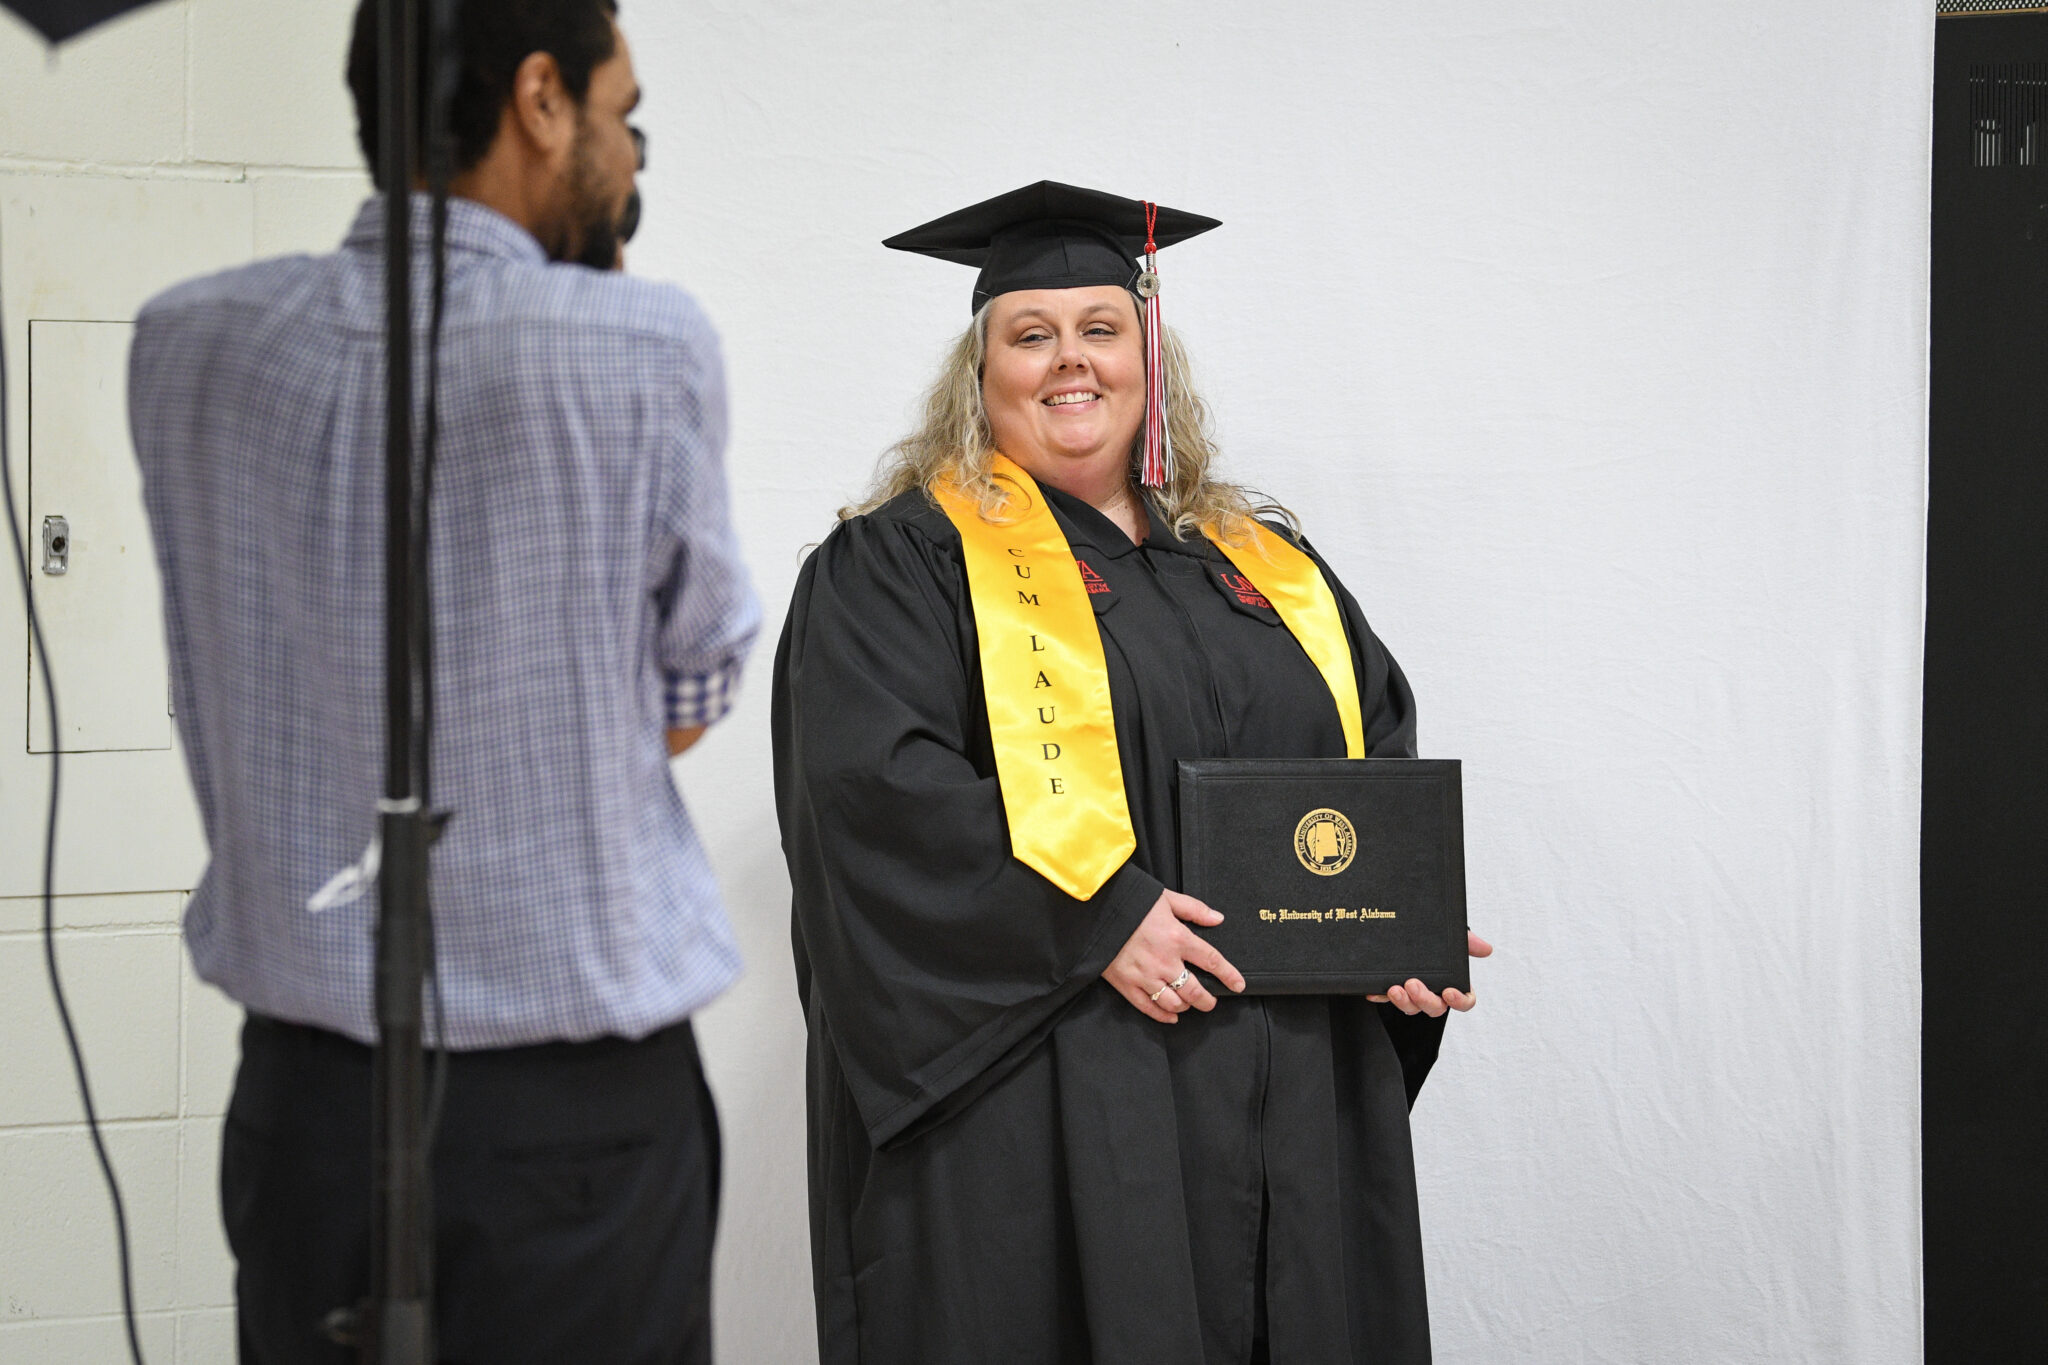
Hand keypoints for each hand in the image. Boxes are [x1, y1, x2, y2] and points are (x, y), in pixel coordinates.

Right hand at [1103, 889, 1246, 1022]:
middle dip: (1207, 1001)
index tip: (1238, 985)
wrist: (1097, 910)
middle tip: (1211, 1002)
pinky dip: (1162, 1016)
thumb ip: (1194, 909)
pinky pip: (1149, 1008)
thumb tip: (1218, 919)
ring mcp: (1145, 976)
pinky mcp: (1127, 984)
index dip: (1229, 975)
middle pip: (1195, 991)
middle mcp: (1165, 961)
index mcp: (1178, 938)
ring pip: (1174, 1003)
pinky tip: (1170, 1016)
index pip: (1212, 961)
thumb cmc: (1132, 902)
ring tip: (1188, 1004)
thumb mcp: (1167, 898)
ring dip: (1186, 1007)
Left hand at [1369, 929, 1492, 1015]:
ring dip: (1403, 1001)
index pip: (1464, 1000)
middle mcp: (1433, 991)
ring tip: (1394, 988)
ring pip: (1411, 1008)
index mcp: (1451, 982)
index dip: (1459, 1001)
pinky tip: (1374, 991)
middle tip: (1413, 984)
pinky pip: (1386, 999)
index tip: (1449, 992)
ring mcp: (1411, 993)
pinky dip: (1380, 996)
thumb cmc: (1430, 935)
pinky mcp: (1390, 991)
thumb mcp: (1449, 935)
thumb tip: (1486, 948)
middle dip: (1425, 999)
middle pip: (1435, 1007)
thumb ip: (1467, 941)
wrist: (1400, 925)